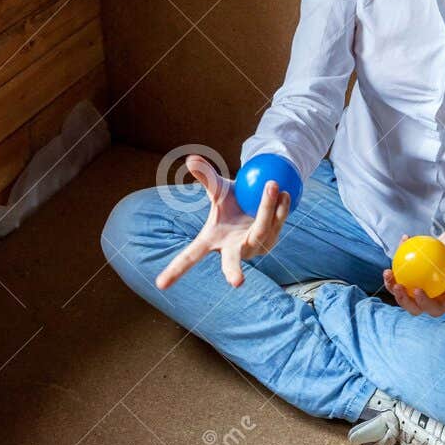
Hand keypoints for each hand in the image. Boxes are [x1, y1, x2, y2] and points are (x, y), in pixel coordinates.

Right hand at [155, 154, 290, 290]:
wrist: (257, 201)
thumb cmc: (232, 200)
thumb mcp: (218, 189)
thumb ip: (205, 177)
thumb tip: (190, 159)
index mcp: (213, 240)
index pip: (190, 257)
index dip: (175, 270)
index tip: (160, 285)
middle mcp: (233, 249)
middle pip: (231, 262)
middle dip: (233, 271)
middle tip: (236, 283)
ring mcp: (254, 248)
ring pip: (262, 229)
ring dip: (267, 207)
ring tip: (272, 184)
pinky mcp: (271, 240)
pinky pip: (277, 223)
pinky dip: (280, 207)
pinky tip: (284, 193)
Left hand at [381, 226, 444, 316]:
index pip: (436, 308)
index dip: (424, 305)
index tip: (417, 290)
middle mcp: (437, 295)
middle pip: (416, 306)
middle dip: (403, 300)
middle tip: (397, 285)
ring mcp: (426, 286)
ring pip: (406, 291)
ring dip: (393, 285)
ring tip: (387, 272)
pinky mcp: (417, 274)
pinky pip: (405, 271)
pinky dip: (400, 259)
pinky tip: (402, 241)